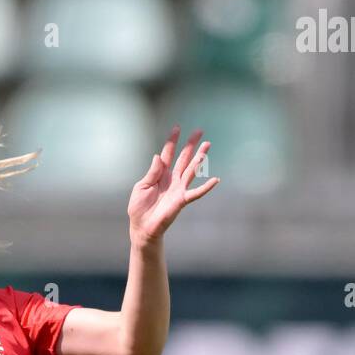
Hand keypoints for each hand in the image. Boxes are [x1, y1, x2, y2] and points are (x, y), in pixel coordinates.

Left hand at [127, 125, 220, 245]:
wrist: (142, 227)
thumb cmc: (139, 207)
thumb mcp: (141, 186)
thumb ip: (152, 172)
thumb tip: (158, 156)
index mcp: (160, 174)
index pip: (168, 154)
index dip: (172, 141)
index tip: (177, 128)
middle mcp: (172, 179)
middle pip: (183, 158)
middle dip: (191, 145)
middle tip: (200, 131)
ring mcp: (178, 189)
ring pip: (191, 170)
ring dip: (199, 158)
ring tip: (207, 146)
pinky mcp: (182, 200)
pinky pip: (196, 193)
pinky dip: (206, 187)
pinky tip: (216, 180)